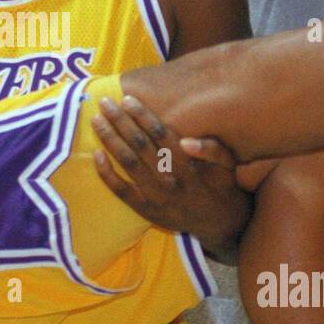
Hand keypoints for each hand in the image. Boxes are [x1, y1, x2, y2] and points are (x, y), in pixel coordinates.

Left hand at [91, 94, 247, 240]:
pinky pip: (120, 190)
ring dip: (110, 139)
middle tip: (105, 102)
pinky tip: (95, 155)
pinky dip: (106, 173)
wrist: (219, 224)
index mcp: (188, 164)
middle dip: (120, 121)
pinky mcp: (145, 209)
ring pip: (128, 163)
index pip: (160, 134)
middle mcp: (170, 179)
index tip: (127, 99)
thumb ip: (212, 149)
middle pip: (139, 144)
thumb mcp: (227, 165)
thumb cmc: (222, 186)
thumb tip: (187, 140)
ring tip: (96, 120)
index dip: (142, 115)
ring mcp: (155, 196)